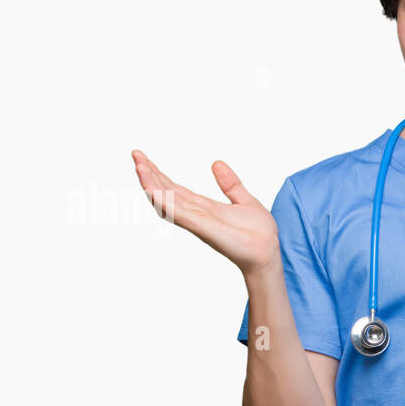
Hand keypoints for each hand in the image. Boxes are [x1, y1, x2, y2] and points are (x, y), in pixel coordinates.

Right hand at [131, 149, 279, 277]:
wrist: (269, 252)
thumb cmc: (259, 233)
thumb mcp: (244, 200)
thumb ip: (230, 184)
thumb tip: (217, 163)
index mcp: (203, 207)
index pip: (174, 188)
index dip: (158, 174)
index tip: (144, 157)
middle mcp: (195, 213)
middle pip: (165, 191)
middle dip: (149, 174)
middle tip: (135, 154)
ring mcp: (196, 220)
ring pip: (166, 201)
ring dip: (151, 184)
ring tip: (138, 165)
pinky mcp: (202, 227)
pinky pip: (178, 213)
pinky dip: (164, 201)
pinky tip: (151, 188)